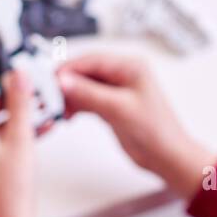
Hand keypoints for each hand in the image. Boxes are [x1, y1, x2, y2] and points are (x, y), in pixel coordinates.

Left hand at [0, 56, 40, 216]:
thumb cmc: (11, 191)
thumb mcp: (21, 139)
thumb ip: (20, 103)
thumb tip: (16, 75)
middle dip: (5, 90)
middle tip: (25, 80)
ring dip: (16, 110)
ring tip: (41, 109)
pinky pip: (1, 133)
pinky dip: (18, 126)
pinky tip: (40, 128)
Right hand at [58, 52, 216, 199]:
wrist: (167, 156)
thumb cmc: (156, 130)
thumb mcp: (119, 109)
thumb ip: (89, 94)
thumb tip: (63, 80)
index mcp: (130, 66)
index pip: (91, 60)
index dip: (69, 69)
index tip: (51, 80)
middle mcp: (122, 75)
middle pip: (85, 72)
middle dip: (66, 84)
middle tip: (49, 96)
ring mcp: (116, 91)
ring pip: (83, 87)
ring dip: (69, 97)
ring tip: (59, 110)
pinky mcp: (111, 106)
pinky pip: (87, 100)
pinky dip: (76, 106)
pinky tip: (68, 116)